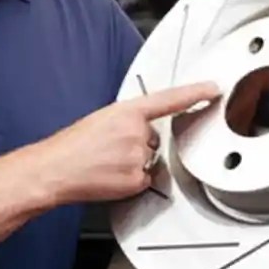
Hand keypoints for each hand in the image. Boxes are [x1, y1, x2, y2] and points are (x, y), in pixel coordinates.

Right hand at [30, 81, 221, 204]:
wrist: (54, 170)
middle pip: (154, 138)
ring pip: (149, 159)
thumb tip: (141, 130)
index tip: (213, 89)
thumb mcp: (100, 120)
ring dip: (133, 162)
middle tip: (110, 148)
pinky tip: (111, 175)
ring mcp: (137, 156)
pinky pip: (144, 179)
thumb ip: (126, 121)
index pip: (169, 99)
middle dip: (138, 143)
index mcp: (126, 111)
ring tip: (106, 163)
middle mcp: (136, 132)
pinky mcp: (136, 179)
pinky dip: (131, 179)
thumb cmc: (71, 146)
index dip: (194, 93)